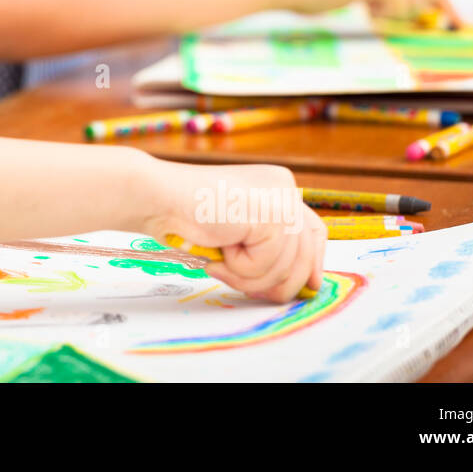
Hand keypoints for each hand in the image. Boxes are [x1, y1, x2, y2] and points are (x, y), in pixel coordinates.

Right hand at [143, 163, 325, 302]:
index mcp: (278, 185)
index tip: (308, 287)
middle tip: (238, 279)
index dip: (312, 263)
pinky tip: (218, 246)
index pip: (314, 231)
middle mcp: (285, 187)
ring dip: (248, 276)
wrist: (158, 196)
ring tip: (219, 259)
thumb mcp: (238, 230)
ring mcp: (281, 199)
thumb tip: (308, 284)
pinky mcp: (272, 215)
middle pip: (306, 254)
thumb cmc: (186, 215)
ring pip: (286, 267)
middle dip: (277, 280)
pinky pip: (267, 266)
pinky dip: (238, 268)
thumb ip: (270, 247)